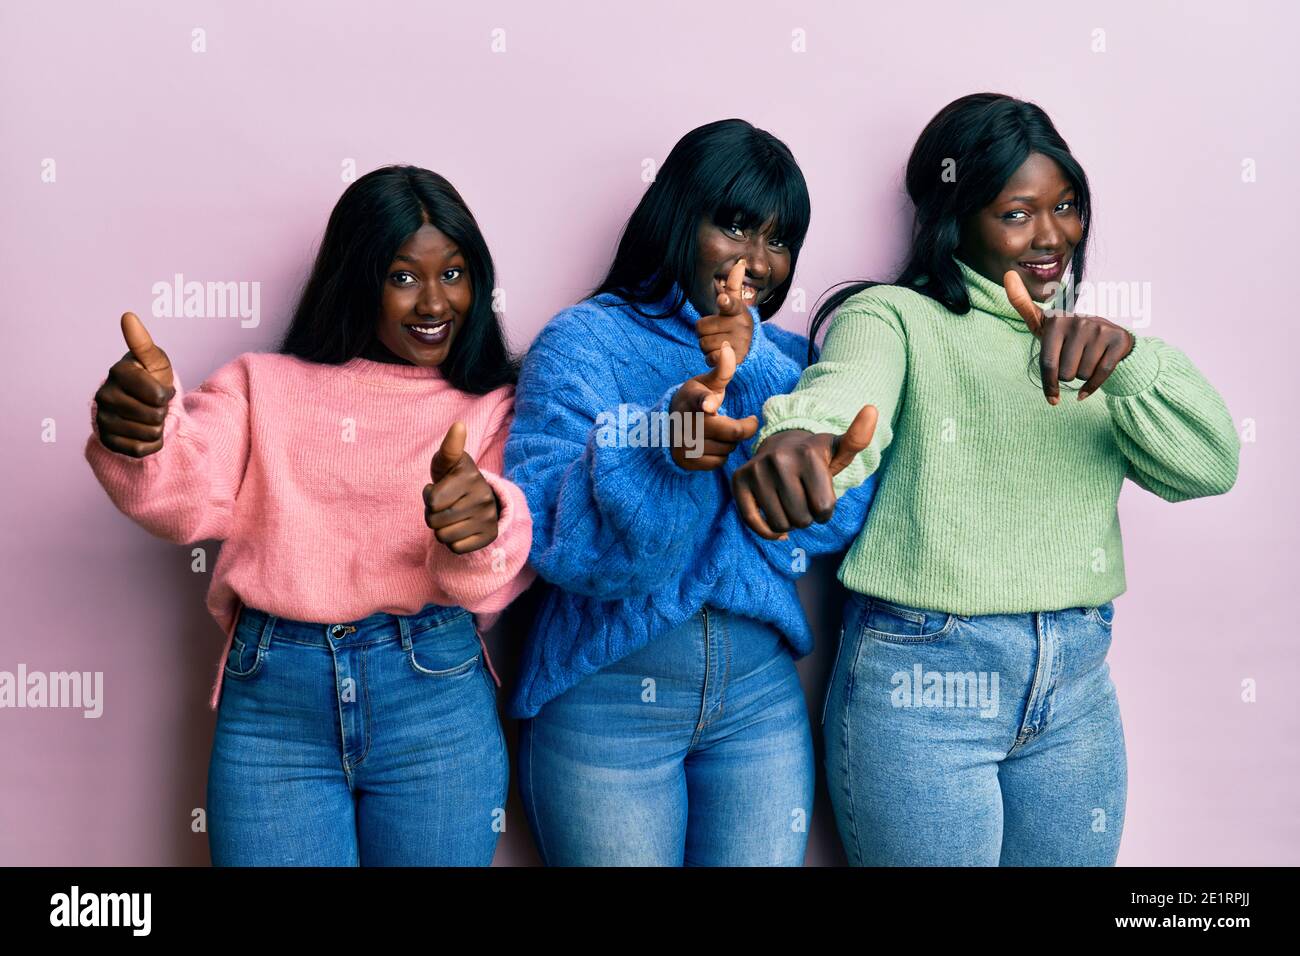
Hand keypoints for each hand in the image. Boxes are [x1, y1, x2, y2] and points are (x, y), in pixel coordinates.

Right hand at [93, 311, 175, 457]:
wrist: (141, 407)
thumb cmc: (152, 379)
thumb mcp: (156, 362)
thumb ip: (143, 343)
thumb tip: (128, 316)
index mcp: (119, 372)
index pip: (158, 395)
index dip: (166, 394)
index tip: (160, 387)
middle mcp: (104, 394)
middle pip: (155, 416)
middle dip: (162, 412)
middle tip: (153, 404)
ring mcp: (102, 418)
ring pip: (149, 433)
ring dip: (157, 428)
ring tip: (147, 417)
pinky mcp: (106, 440)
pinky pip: (141, 449)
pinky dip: (150, 444)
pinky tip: (141, 432)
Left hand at [424, 422, 499, 553]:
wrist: (478, 498)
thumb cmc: (453, 478)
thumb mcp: (448, 462)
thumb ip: (450, 447)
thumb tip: (459, 425)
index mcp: (471, 478)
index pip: (431, 501)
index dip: (428, 498)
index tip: (438, 490)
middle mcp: (483, 498)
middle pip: (435, 522)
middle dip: (433, 516)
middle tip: (444, 506)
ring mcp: (488, 518)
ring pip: (444, 537)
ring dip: (441, 530)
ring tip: (451, 517)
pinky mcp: (489, 536)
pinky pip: (456, 549)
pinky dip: (453, 542)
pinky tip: (461, 528)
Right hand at [669, 340, 758, 470]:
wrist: (665, 426)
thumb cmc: (695, 401)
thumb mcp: (705, 384)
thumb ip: (721, 370)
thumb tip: (727, 347)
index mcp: (694, 400)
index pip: (701, 400)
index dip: (707, 402)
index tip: (709, 405)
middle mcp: (688, 423)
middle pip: (733, 432)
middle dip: (744, 428)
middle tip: (746, 422)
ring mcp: (686, 445)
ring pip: (728, 449)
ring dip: (731, 442)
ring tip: (721, 432)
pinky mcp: (687, 462)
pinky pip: (718, 463)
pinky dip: (721, 455)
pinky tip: (713, 445)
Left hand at [697, 258, 753, 366]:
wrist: (753, 351)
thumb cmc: (737, 325)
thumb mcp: (737, 306)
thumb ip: (734, 285)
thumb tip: (740, 261)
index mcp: (738, 310)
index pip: (730, 303)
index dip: (724, 302)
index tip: (722, 300)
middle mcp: (741, 325)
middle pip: (701, 326)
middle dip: (704, 332)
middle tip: (717, 333)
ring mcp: (740, 342)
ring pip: (703, 343)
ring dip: (707, 346)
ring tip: (720, 344)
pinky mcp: (736, 359)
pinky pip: (710, 357)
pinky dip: (711, 357)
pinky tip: (720, 355)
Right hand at [732, 405, 877, 540]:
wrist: (781, 445)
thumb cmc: (815, 456)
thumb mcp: (839, 449)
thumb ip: (858, 438)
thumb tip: (872, 409)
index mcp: (808, 454)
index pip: (824, 509)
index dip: (825, 510)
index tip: (822, 496)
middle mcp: (779, 459)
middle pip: (802, 519)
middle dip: (808, 517)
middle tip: (805, 501)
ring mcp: (756, 470)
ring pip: (779, 523)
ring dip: (789, 524)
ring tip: (791, 506)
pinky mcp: (739, 481)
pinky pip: (752, 522)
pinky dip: (767, 531)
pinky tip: (777, 527)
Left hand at [1003, 270, 1134, 403]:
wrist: (1111, 339)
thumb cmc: (1068, 336)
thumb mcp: (1045, 324)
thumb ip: (1023, 305)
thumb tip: (1007, 274)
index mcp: (1056, 319)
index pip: (1048, 364)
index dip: (1048, 385)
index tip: (1051, 399)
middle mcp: (1078, 321)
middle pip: (1065, 373)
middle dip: (1069, 377)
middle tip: (1075, 363)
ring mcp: (1099, 328)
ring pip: (1082, 374)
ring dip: (1083, 377)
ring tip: (1086, 362)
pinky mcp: (1117, 339)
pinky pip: (1101, 375)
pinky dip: (1094, 387)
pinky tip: (1089, 387)